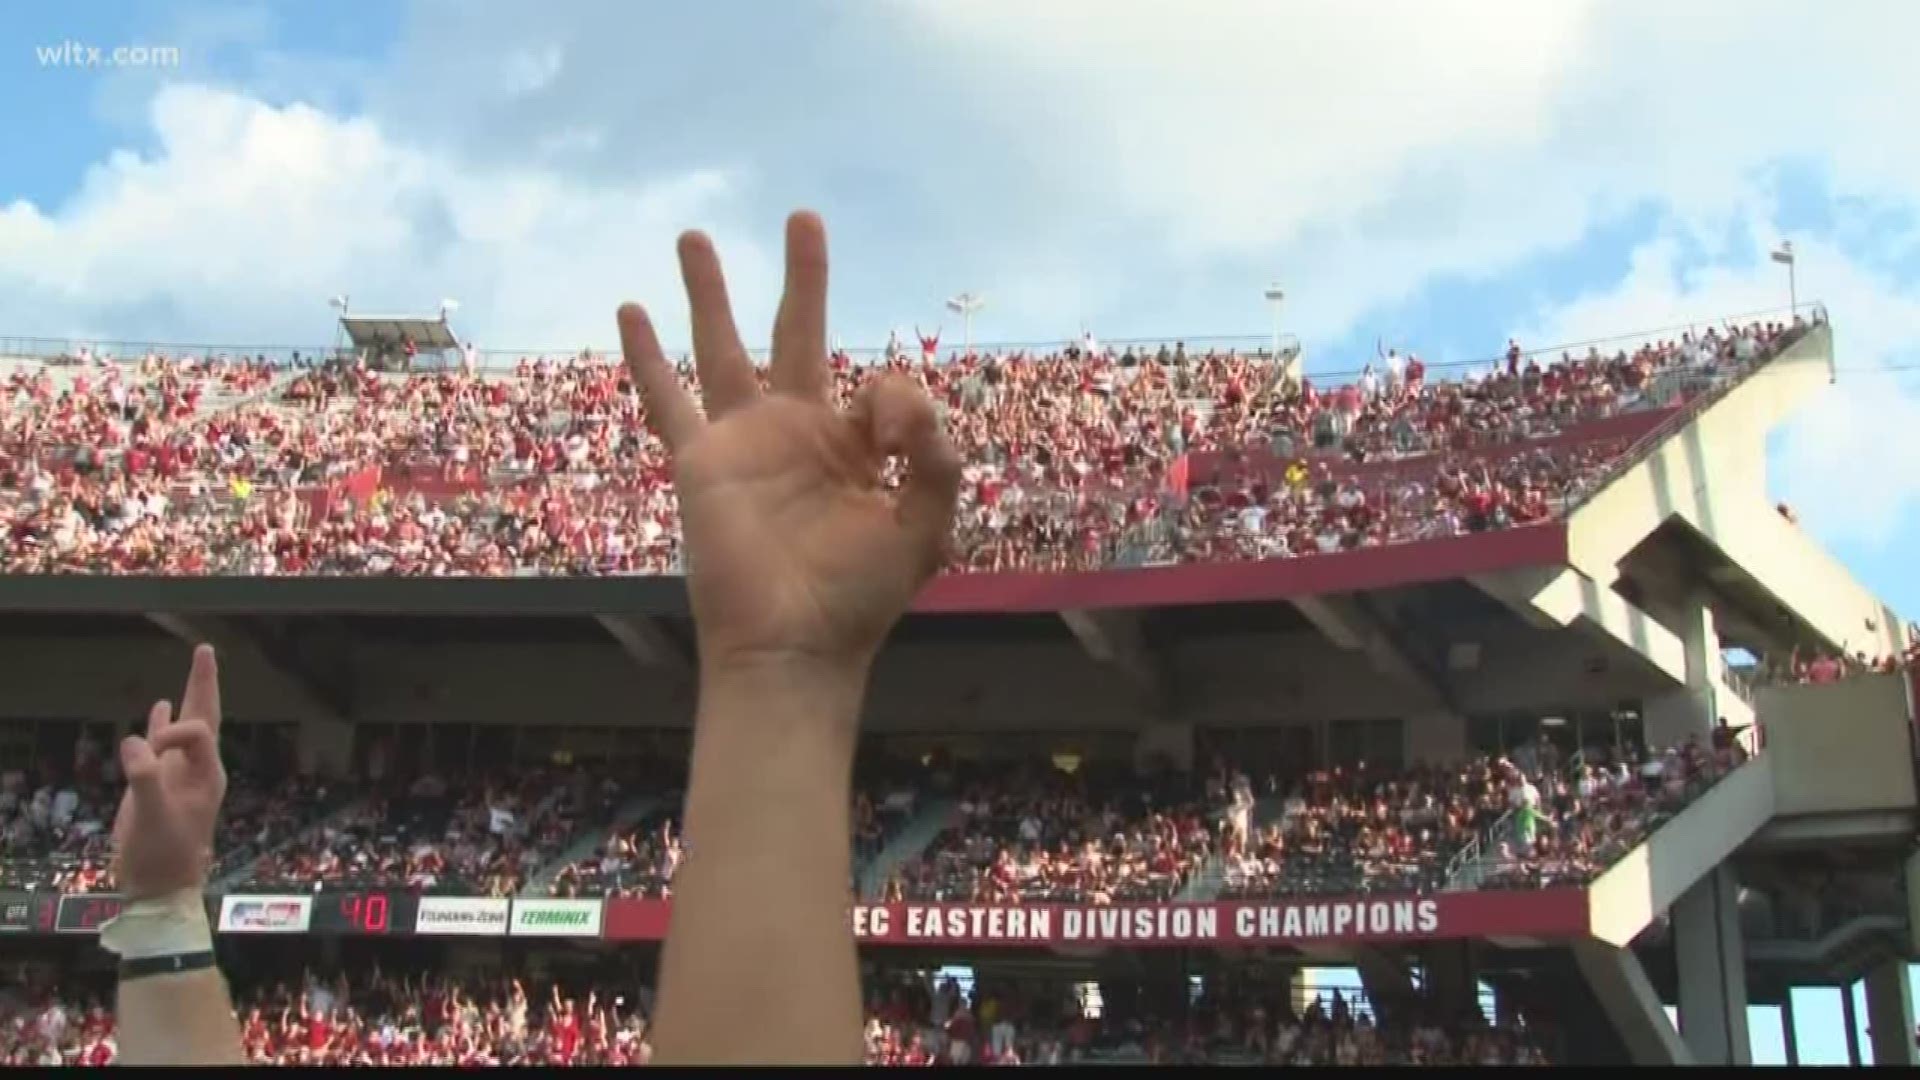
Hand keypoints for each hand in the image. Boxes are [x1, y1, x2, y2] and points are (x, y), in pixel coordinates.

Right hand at [111, 645, 225, 899]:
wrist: (158, 889)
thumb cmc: (163, 856)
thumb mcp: (154, 818)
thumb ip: (145, 779)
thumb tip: (133, 743)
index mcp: (208, 774)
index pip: (199, 732)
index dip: (172, 732)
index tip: (148, 751)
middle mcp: (199, 770)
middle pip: (204, 717)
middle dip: (203, 684)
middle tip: (206, 650)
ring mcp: (179, 776)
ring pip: (184, 729)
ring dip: (186, 700)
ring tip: (194, 670)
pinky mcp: (159, 785)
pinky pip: (161, 747)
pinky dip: (160, 726)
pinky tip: (158, 709)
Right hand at [617, 212, 960, 671]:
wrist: (793, 648)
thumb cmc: (858, 598)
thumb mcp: (924, 526)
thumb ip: (935, 458)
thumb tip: (901, 392)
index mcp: (856, 449)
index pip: (881, 389)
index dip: (898, 400)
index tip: (897, 435)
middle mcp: (798, 433)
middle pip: (798, 333)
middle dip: (802, 276)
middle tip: (803, 217)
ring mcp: (744, 442)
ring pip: (722, 347)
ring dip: (709, 291)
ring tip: (694, 234)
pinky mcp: (700, 461)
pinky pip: (667, 398)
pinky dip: (646, 356)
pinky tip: (630, 309)